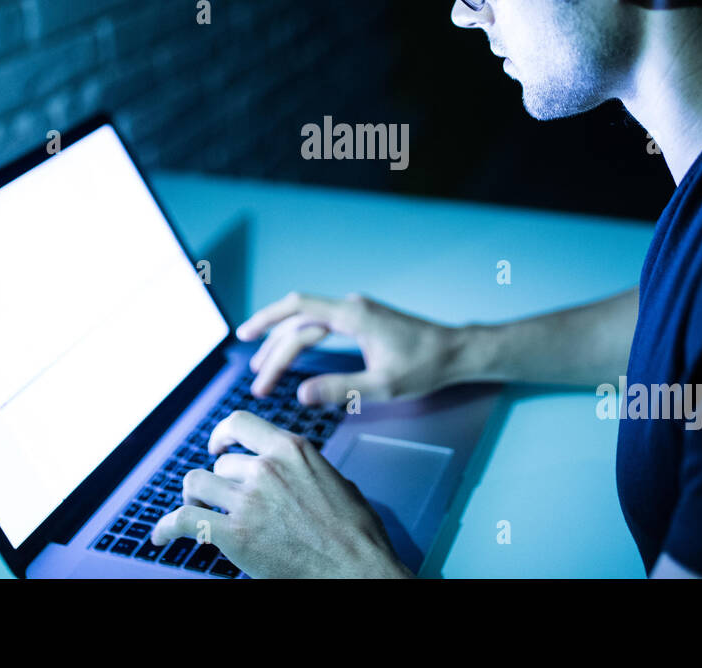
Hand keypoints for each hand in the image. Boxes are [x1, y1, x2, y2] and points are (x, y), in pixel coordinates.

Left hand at [150, 411, 412, 577]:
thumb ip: (305, 469)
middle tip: (222, 502)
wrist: (358, 570)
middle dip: (220, 484)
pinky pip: (182, 520)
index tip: (217, 446)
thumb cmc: (357, 534)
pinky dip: (166, 528)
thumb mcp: (336, 481)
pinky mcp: (234, 534)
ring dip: (195, 498)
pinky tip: (161, 536)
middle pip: (220, 464)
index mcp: (292, 449)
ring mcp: (248, 499)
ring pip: (197, 484)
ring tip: (196, 511)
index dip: (221, 434)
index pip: (239, 423)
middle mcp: (266, 467)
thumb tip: (293, 473)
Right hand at [237, 291, 464, 403]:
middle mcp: (351, 307)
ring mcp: (357, 312)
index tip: (245, 339)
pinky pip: (322, 325)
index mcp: (353, 315)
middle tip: (257, 381)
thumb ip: (339, 388)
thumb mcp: (382, 385)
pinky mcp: (362, 320)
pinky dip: (303, 339)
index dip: (267, 322)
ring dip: (285, 345)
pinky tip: (293, 354)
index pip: (298, 310)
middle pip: (299, 321)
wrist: (456, 352)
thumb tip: (300, 393)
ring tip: (265, 370)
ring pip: (309, 323)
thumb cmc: (425, 366)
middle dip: (274, 348)